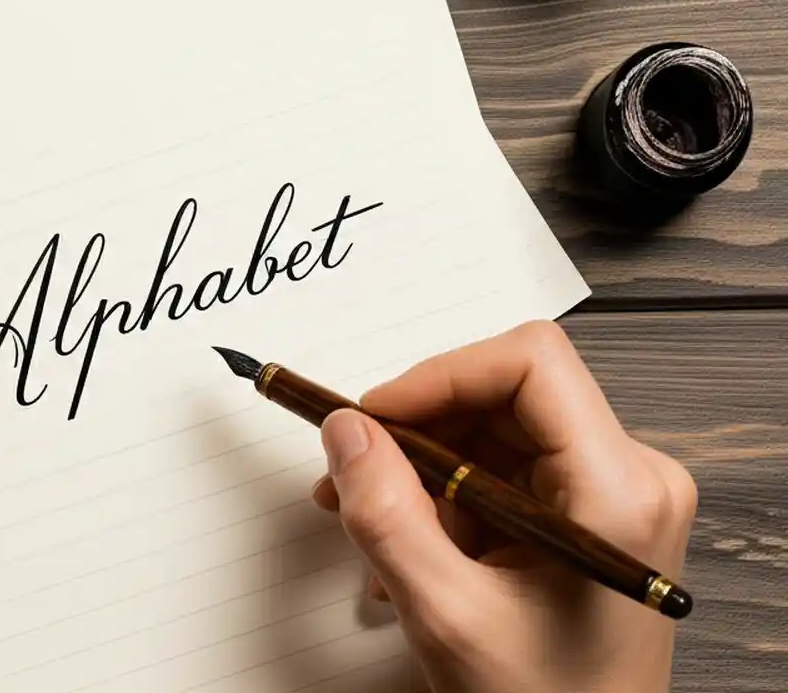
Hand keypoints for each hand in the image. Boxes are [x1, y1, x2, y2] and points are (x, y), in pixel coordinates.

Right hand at [313, 321, 695, 692]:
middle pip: (507, 393)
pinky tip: (411, 541)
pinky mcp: (587, 511)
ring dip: (423, 463)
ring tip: (371, 517)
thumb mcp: (447, 614)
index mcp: (619, 492)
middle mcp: (631, 478)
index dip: (441, 374)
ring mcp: (612, 493)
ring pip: (496, 428)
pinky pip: (502, 467)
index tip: (375, 414)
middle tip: (353, 467)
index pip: (532, 363)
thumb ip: (388, 516)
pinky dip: (445, 493)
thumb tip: (347, 432)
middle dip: (418, 426)